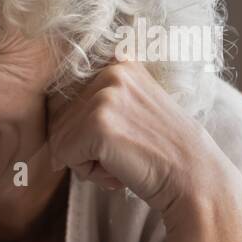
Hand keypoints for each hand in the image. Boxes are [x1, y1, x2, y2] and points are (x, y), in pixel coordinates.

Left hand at [45, 58, 237, 219]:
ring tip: (126, 158)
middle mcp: (111, 71)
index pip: (64, 98)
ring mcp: (104, 96)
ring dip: (86, 161)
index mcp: (118, 62)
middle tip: (126, 151)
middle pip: (58, 118)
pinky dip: (88, 172)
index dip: (84, 129)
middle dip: (83, 146)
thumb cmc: (161, 151)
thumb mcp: (132, 107)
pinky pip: (64, 156)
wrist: (195, 179)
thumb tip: (46, 101)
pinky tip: (121, 169)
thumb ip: (97, 96)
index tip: (124, 135)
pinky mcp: (98, 124)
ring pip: (59, 139)